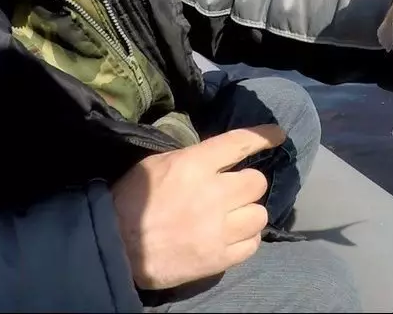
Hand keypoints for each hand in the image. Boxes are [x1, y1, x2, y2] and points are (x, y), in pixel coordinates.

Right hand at [111, 124, 285, 290]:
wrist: (114, 246)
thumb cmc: (131, 200)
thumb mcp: (157, 164)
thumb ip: (192, 159)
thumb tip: (220, 158)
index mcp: (194, 165)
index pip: (239, 143)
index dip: (263, 136)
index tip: (278, 135)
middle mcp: (212, 194)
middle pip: (257, 182)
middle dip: (247, 185)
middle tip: (232, 192)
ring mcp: (217, 229)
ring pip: (260, 215)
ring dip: (248, 214)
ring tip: (232, 217)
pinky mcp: (218, 258)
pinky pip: (252, 245)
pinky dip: (245, 240)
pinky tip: (230, 237)